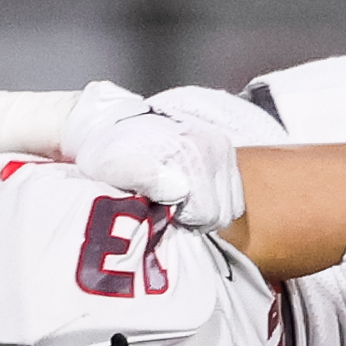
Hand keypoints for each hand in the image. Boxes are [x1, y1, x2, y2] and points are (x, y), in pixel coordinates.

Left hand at [63, 81, 246, 230]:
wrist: (114, 123)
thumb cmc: (111, 154)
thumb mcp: (113, 167)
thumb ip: (142, 177)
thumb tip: (179, 190)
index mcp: (191, 152)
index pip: (207, 215)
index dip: (184, 221)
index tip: (163, 211)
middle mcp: (214, 146)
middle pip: (222, 213)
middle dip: (197, 217)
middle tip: (170, 207)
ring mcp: (223, 146)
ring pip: (231, 206)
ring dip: (208, 208)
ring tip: (180, 199)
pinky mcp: (226, 148)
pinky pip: (234, 193)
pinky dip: (217, 198)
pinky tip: (193, 191)